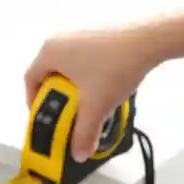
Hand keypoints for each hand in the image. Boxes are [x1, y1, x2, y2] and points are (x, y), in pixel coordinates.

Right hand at [24, 25, 155, 161]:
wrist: (152, 38)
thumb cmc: (116, 66)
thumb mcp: (96, 106)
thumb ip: (84, 133)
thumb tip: (78, 153)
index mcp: (49, 52)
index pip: (30, 81)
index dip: (34, 101)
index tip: (45, 114)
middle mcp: (60, 38)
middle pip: (48, 72)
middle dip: (56, 93)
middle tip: (68, 108)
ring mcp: (79, 31)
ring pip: (68, 63)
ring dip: (74, 82)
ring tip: (90, 96)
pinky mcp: (97, 30)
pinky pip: (84, 54)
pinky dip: (89, 70)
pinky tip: (105, 80)